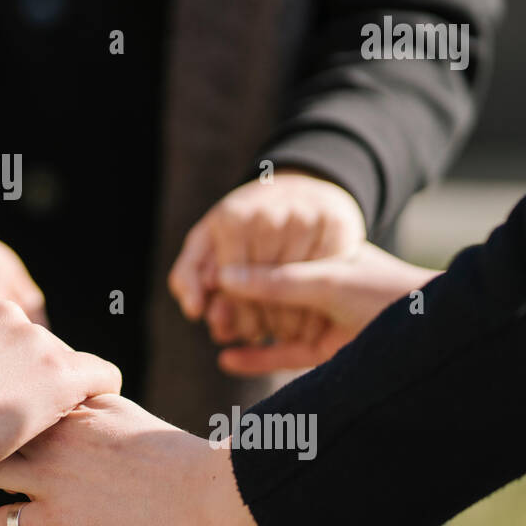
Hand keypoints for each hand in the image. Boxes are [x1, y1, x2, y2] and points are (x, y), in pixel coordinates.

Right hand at [0, 302, 120, 493]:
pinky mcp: (60, 374)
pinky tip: (89, 422)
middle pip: (48, 355)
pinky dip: (102, 398)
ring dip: (59, 405)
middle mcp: (11, 316)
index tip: (1, 410)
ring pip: (72, 371)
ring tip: (33, 443)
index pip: (19, 344)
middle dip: (38, 391)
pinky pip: (105, 378)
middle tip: (13, 437)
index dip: (17, 379)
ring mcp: (37, 343)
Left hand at [0, 395, 269, 525]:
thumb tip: (72, 413)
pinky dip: (1, 523)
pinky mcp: (60, 517)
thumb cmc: (180, 460)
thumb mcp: (129, 418)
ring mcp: (54, 472)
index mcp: (75, 400)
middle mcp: (57, 430)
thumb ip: (92, 411)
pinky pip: (2, 521)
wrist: (212, 494)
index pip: (11, 387)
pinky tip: (14, 523)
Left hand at [169, 169, 365, 347]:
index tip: (237, 331)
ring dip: (292, 318)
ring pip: (298, 286)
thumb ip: (187, 277)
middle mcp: (269, 214)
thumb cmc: (240, 227)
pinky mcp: (337, 224)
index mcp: (232, 219)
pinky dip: (321, 302)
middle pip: (266, 287)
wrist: (296, 190)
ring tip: (283, 331)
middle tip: (259, 335)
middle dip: (261, 319)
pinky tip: (309, 315)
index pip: (231, 282)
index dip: (236, 312)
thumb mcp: (206, 243)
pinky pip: (328, 278)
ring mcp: (305, 217)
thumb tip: (193, 310)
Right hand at [207, 243, 438, 374]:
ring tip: (212, 329)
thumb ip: (275, 283)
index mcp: (316, 259)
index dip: (236, 268)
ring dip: (240, 327)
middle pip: (262, 296)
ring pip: (268, 325)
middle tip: (202, 307)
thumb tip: (224, 277)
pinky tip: (227, 357)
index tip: (206, 273)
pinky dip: (255, 357)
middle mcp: (314, 289)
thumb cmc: (386, 292)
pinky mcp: (323, 353)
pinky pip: (281, 355)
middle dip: (231, 301)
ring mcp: (318, 321)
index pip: (266, 261)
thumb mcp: (324, 280)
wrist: (435, 332)